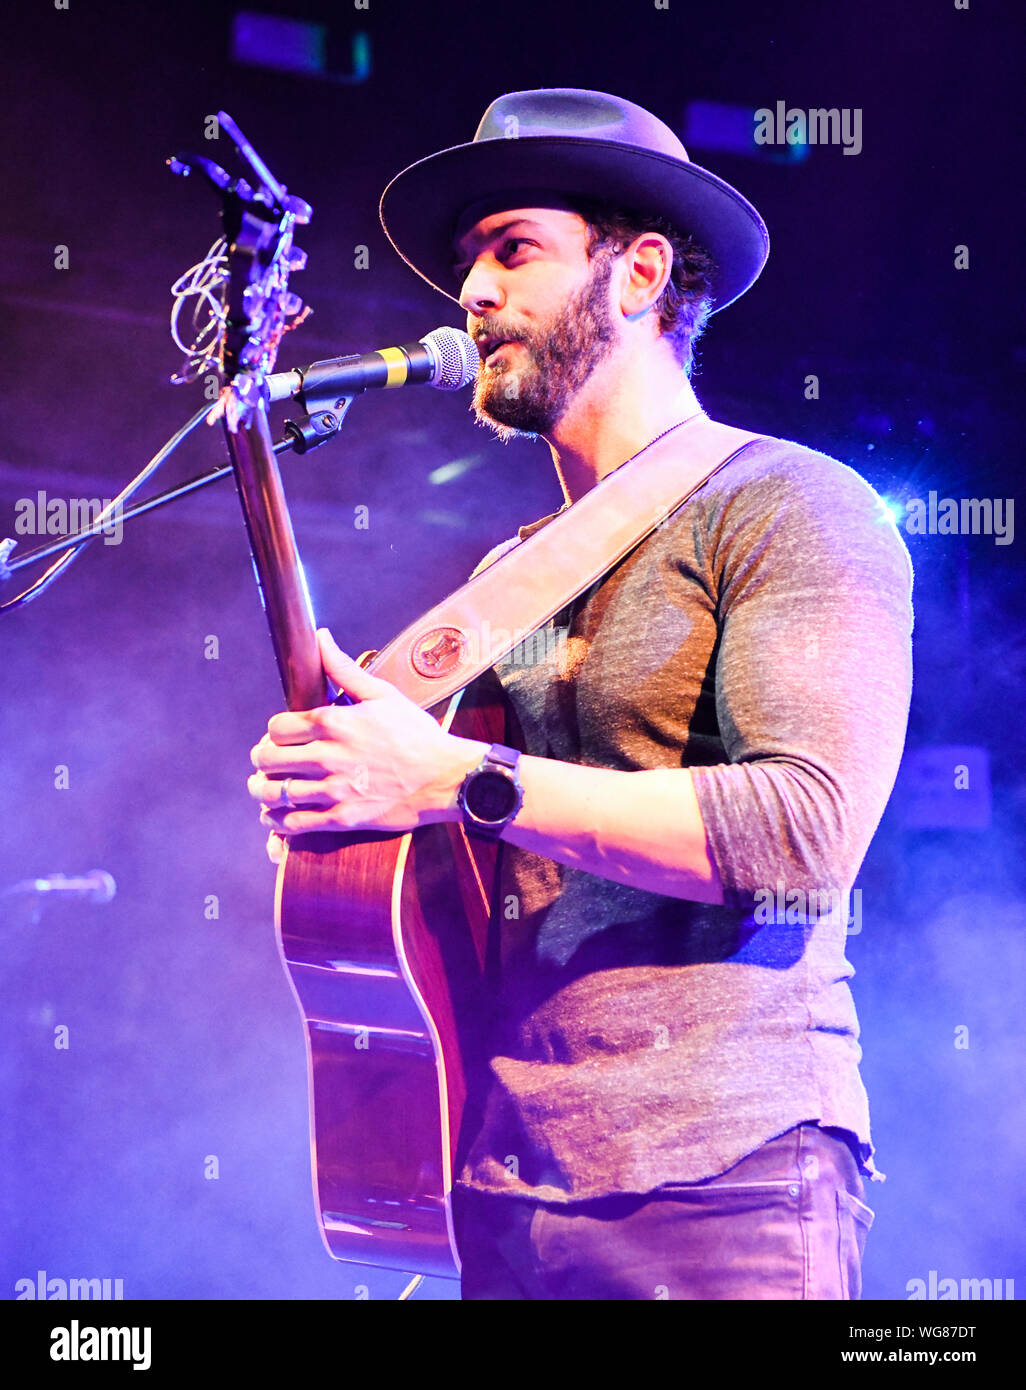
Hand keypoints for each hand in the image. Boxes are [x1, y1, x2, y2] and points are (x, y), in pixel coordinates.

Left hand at [248, 629, 484, 852]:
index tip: (280, 736)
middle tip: (267, 761)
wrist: (446, 777)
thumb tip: (320, 637)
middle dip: (262, 759)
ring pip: (275, 793)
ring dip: (262, 791)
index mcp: (333, 722)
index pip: (277, 727)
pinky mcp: (343, 818)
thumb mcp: (382, 694)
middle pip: (268, 759)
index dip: (274, 732)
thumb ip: (343, 668)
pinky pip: (294, 824)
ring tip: (264, 788)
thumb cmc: (417, 735)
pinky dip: (277, 822)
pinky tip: (277, 817)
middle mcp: (328, 755)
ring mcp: (334, 789)